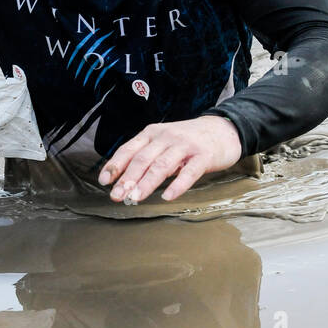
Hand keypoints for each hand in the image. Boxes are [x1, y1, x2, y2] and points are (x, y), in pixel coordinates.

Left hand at [98, 113, 242, 203]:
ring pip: (162, 165)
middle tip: (117, 196)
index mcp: (153, 133)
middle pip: (143, 159)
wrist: (223, 129)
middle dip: (127, 179)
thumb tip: (123, 179)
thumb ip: (146, 155)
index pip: (129, 149)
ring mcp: (185, 146)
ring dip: (147, 183)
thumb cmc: (188, 140)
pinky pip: (188, 172)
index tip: (104, 181)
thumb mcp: (163, 141)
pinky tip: (167, 196)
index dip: (115, 165)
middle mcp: (166, 137)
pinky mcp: (203, 156)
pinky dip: (177, 185)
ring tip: (135, 198)